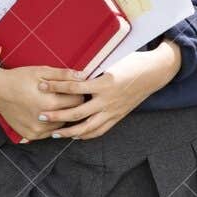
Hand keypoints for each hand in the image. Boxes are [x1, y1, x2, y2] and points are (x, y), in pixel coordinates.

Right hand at [0, 64, 87, 141]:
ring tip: (56, 104)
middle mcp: (44, 119)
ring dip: (63, 116)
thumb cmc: (21, 78)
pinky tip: (47, 113)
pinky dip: (52, 124)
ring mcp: (37, 130)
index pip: (78, 100)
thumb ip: (64, 75)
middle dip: (72, 105)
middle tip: (67, 96)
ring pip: (62, 124)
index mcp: (50, 102)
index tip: (75, 89)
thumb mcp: (42, 71)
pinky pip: (50, 132)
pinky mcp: (32, 135)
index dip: (78, 93)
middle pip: (72, 114)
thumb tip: (84, 75)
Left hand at [39, 41, 183, 139]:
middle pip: (76, 113)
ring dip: (69, 132)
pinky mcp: (118, 116)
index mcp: (104, 83)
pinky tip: (76, 136)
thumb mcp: (112, 60)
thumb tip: (71, 67)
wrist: (155, 72)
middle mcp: (108, 100)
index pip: (74, 87)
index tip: (41, 85)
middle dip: (57, 115)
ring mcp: (113, 110)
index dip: (56, 86)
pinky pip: (100, 130)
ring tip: (54, 133)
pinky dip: (87, 135)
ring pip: (87, 127)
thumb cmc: (133, 62)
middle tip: (41, 115)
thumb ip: (93, 67)